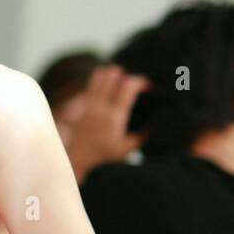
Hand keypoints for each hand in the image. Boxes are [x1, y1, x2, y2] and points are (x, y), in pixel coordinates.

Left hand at [65, 64, 148, 182]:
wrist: (77, 159)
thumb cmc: (104, 156)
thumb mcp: (128, 149)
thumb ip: (143, 135)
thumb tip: (156, 123)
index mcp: (114, 116)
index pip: (128, 86)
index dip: (143, 81)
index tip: (152, 87)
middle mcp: (100, 106)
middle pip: (112, 74)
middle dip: (129, 74)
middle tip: (138, 85)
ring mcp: (89, 103)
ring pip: (100, 75)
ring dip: (114, 74)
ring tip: (125, 84)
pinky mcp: (84, 104)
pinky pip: (92, 82)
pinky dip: (104, 78)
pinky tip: (113, 86)